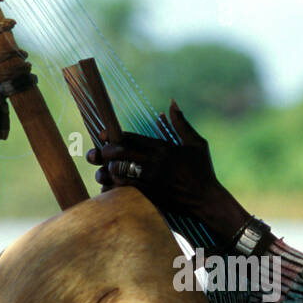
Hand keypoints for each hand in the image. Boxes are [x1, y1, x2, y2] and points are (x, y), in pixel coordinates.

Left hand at [85, 101, 219, 218]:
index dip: (113, 136)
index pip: (132, 138)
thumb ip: (181, 123)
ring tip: (102, 172)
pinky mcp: (151, 196)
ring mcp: (152, 180)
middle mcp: (156, 163)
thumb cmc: (203, 171)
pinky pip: (125, 190)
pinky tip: (110, 186)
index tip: (102, 135)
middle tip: (96, 154)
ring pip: (120, 172)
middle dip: (105, 152)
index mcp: (164, 148)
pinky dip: (114, 187)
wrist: (207, 201)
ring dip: (107, 171)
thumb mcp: (197, 144)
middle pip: (122, 152)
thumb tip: (171, 102)